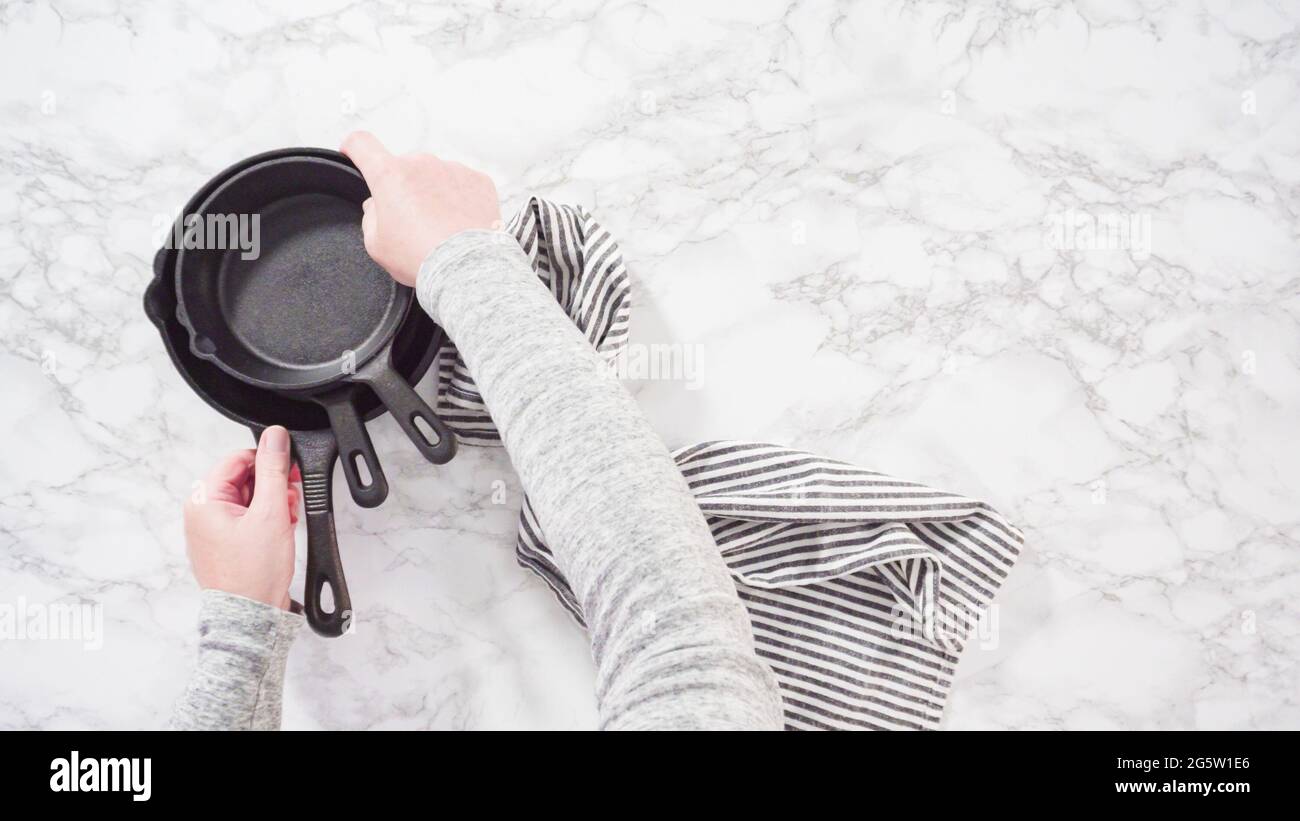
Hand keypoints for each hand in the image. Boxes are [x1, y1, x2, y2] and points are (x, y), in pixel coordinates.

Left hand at [184, 426, 301, 609]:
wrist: (251, 615)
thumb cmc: (253, 574)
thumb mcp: (270, 513)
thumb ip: (274, 470)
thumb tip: (275, 437)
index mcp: (203, 500)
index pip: (238, 459)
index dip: (268, 462)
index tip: (290, 471)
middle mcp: (202, 513)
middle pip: (243, 478)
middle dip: (273, 486)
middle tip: (290, 500)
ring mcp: (212, 530)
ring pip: (248, 498)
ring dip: (272, 503)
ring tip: (286, 520)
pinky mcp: (224, 543)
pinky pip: (246, 518)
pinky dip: (266, 519)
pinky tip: (279, 530)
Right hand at [341, 131, 501, 286]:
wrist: (467, 268)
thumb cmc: (423, 257)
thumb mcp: (376, 244)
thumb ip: (370, 216)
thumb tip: (376, 206)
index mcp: (390, 175)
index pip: (361, 144)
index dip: (354, 148)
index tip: (355, 153)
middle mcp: (421, 164)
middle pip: (403, 167)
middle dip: (403, 188)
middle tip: (411, 220)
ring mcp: (452, 169)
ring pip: (434, 175)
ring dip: (432, 193)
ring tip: (439, 226)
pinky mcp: (477, 180)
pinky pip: (461, 184)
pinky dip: (458, 199)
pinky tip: (457, 223)